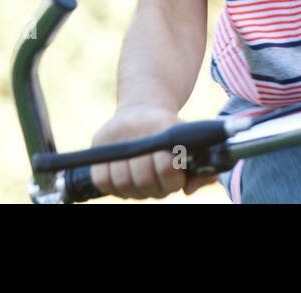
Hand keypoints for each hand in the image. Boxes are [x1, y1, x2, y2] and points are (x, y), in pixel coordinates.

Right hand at [89, 105, 219, 199]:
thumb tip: (188, 190)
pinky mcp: (98, 144)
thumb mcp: (193, 150)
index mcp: (166, 132)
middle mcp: (141, 132)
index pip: (166, 167)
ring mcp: (117, 137)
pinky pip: (101, 180)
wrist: (143, 109)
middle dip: (151, 185)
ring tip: (139, 178)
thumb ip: (201, 173)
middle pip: (143, 181)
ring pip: (123, 184)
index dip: (169, 176)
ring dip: (133, 188)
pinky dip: (111, 184)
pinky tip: (122, 176)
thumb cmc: (171, 138)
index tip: (171, 170)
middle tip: (154, 177)